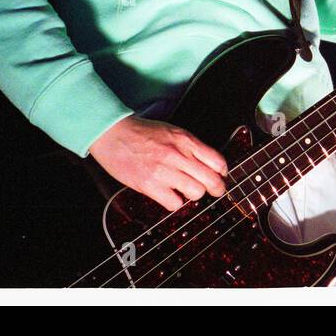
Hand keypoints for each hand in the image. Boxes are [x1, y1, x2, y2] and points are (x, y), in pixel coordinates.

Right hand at [89, 116, 228, 212]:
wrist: (113, 134)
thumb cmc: (142, 132)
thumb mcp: (172, 132)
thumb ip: (191, 146)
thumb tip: (208, 164)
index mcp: (185, 140)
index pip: (217, 161)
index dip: (222, 173)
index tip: (219, 176)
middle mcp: (178, 155)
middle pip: (211, 181)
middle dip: (216, 189)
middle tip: (213, 191)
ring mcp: (164, 171)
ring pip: (196, 193)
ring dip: (193, 194)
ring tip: (184, 190)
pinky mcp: (150, 185)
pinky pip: (174, 204)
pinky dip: (174, 202)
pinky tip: (168, 194)